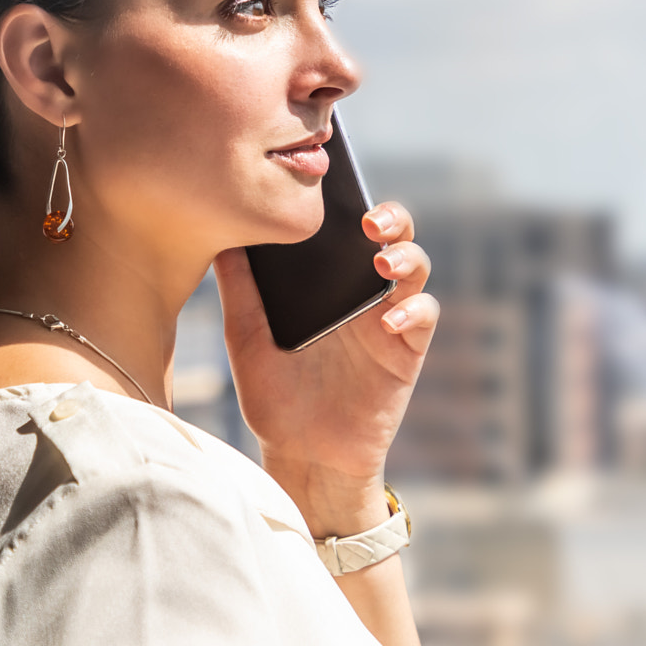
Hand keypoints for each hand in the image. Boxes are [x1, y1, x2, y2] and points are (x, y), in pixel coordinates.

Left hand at [212, 201, 438, 536]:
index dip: (348, 202)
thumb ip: (239, 290)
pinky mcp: (407, 351)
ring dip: (406, 256)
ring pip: (416, 267)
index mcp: (328, 282)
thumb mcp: (247, 338)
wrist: (303, 456)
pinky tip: (391, 319)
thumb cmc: (274, 398)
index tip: (333, 188)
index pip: (345, 228)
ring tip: (382, 262)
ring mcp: (388, 319)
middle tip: (369, 220)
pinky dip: (414, 310)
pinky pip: (424, 317)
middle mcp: (362, 292)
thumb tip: (221, 236)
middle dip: (390, 217)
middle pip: (392, 235)